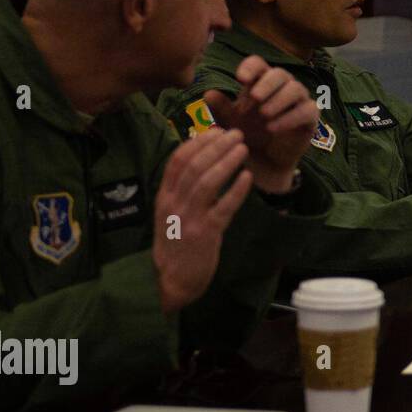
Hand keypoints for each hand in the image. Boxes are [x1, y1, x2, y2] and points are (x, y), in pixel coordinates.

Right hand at [152, 128, 253, 314]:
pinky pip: (222, 207)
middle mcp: (173, 204)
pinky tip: (247, 177)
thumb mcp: (170, 214)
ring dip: (226, 162)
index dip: (197, 142)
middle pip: (194, 167)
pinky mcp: (205, 234)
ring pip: (206, 182)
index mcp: (164, 197)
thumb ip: (181, 191)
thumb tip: (203, 162)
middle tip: (235, 133)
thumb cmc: (176, 244)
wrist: (172, 281)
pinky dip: (236, 190)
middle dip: (215, 146)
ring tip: (242, 149)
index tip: (215, 130)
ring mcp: (188, 218)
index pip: (177, 161)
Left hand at [203, 55, 318, 192]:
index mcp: (260, 82)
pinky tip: (273, 128)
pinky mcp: (310, 117)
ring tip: (263, 114)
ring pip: (296, 88)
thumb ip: (220, 109)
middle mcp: (282, 87)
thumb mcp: (229, 123)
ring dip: (279, 99)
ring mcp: (298, 101)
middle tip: (254, 97)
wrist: (264, 163)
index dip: (251, 67)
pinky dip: (290, 118)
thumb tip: (208, 93)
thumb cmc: (248, 136)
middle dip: (267, 84)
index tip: (240, 79)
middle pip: (280, 73)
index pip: (258, 64)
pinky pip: (307, 110)